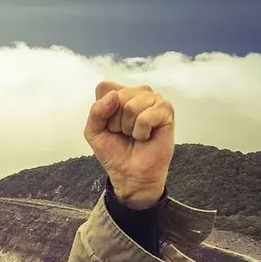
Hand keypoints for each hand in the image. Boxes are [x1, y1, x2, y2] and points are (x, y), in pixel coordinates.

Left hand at [83, 81, 173, 209]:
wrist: (129, 173)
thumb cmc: (114, 151)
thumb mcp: (94, 131)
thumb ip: (96, 112)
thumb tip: (114, 95)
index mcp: (119, 94)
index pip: (105, 88)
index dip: (102, 110)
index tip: (108, 125)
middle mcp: (137, 92)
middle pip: (117, 96)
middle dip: (115, 122)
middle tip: (123, 133)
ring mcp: (153, 100)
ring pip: (131, 106)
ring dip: (128, 127)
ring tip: (134, 135)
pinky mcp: (166, 110)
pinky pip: (146, 116)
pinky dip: (141, 131)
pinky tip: (146, 136)